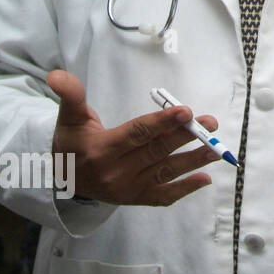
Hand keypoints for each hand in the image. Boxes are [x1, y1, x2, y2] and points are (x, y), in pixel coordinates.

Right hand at [48, 69, 220, 205]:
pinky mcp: (136, 198)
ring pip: (165, 172)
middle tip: (210, 123)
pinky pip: (163, 196)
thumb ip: (70, 95)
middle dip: (185, 136)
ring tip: (217, 150)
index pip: (137, 134)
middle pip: (157, 151)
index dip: (162, 122)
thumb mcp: (69, 117)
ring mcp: (127, 188)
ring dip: (193, 161)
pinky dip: (184, 189)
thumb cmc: (71, 142)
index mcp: (101, 149)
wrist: (62, 178)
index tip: (185, 111)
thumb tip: (57, 74)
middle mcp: (116, 172)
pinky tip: (205, 178)